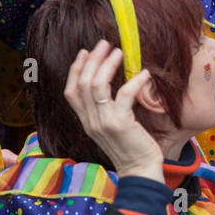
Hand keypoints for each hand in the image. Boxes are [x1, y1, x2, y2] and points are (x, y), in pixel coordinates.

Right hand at [64, 40, 163, 181]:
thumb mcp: (110, 126)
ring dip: (108, 64)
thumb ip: (105, 108)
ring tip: (120, 52)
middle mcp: (90, 121)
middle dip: (93, 60)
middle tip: (105, 44)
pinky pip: (124, 95)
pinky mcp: (121, 124)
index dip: (75, 69)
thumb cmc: (130, 146)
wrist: (140, 170)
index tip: (85, 52)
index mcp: (86, 121)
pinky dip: (134, 81)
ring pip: (98, 85)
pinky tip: (144, 73)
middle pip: (83, 83)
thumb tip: (111, 82)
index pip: (70, 92)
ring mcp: (104, 123)